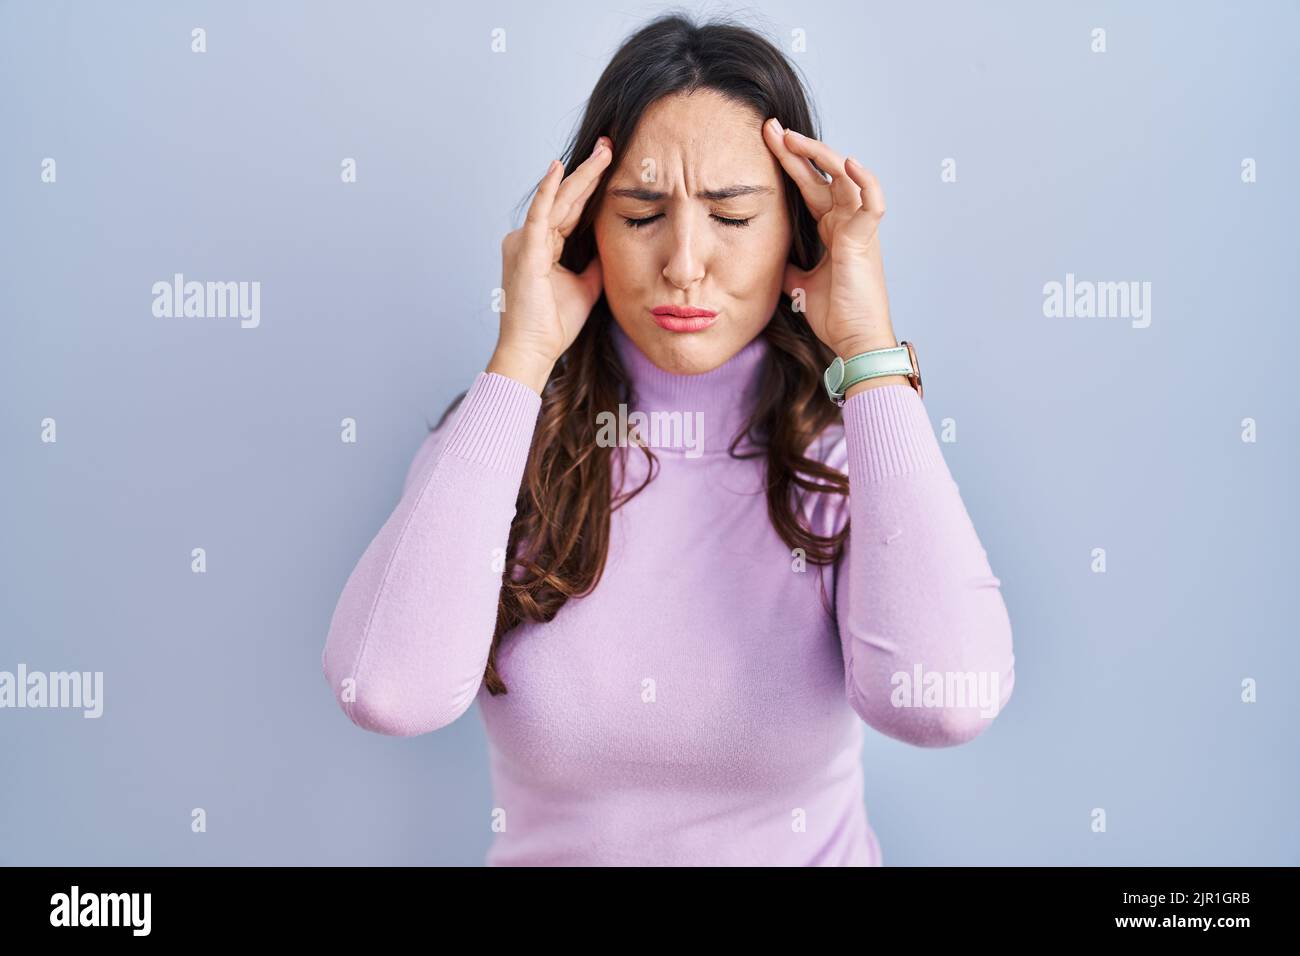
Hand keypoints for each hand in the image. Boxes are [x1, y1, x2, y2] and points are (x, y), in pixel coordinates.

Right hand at [489, 137, 611, 392]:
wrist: (535, 349)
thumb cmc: (554, 324)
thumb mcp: (586, 286)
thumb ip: (594, 263)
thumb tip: (610, 247)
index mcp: (543, 246)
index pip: (572, 210)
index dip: (592, 187)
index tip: (612, 164)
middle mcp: (530, 238)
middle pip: (566, 199)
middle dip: (590, 172)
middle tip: (610, 145)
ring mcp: (525, 242)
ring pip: (558, 200)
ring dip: (581, 175)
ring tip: (603, 151)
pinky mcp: (525, 249)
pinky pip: (540, 213)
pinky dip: (549, 190)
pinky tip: (560, 168)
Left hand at [762, 118, 897, 359]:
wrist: (853, 340)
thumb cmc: (836, 315)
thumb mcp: (800, 285)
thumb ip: (790, 266)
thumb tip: (772, 260)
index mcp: (832, 230)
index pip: (809, 186)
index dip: (790, 164)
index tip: (766, 142)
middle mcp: (846, 223)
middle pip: (821, 174)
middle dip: (797, 149)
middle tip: (771, 127)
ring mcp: (858, 228)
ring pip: (844, 178)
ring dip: (819, 155)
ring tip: (792, 137)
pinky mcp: (867, 239)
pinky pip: (872, 202)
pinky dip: (864, 181)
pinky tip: (848, 162)